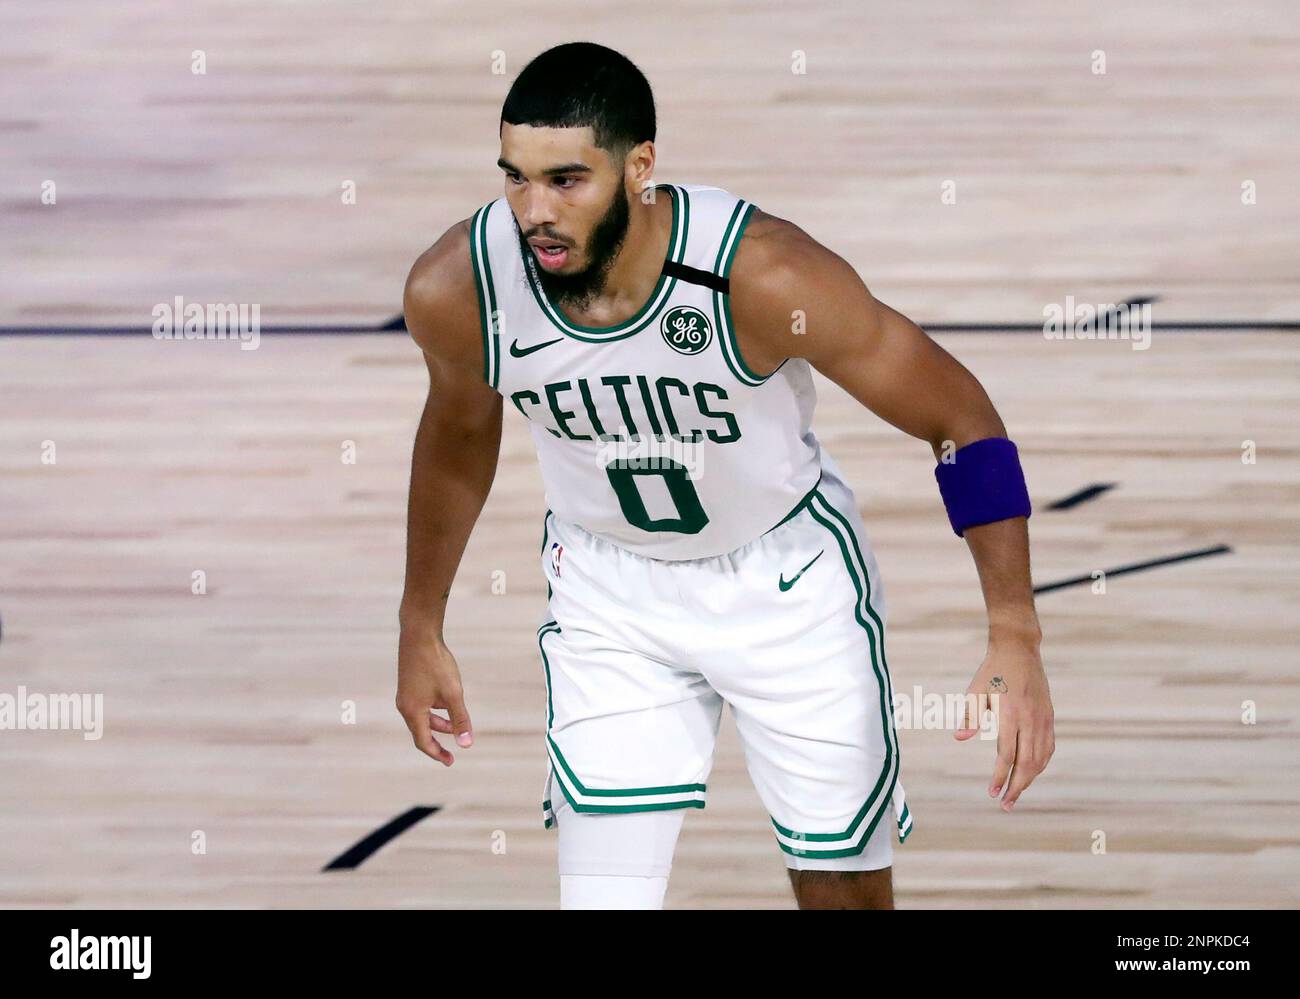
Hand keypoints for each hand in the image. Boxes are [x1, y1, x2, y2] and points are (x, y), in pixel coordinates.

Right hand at [396, 628, 473, 765]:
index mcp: (412, 712)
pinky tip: (446, 704)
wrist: (419, 635)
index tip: (450, 761)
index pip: (423, 742)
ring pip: (422, 718)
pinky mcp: (408, 685)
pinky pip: (420, 706)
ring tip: (454, 726)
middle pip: (421, 731)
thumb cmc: (436, 664)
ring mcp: (405, 695)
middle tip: (451, 752)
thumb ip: (460, 719)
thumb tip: (467, 744)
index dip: (437, 754)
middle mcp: (404, 706)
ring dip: (438, 724)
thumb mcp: (453, 693)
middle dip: (437, 741)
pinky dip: (434, 711)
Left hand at [955, 632, 1053, 811]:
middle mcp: (1030, 720)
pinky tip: (1031, 773)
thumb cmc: (992, 671)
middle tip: (1005, 804)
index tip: (992, 793)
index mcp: (1010, 714)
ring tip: (1016, 794)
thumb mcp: (976, 691)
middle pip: (1027, 764)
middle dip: (1016, 787)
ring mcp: (1043, 719)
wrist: (1019, 650)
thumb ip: (970, 716)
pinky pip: (1048, 748)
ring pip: (1040, 759)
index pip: (1006, 755)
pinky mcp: (1049, 717)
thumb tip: (960, 737)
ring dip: (1029, 779)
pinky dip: (1040, 764)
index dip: (1000, 777)